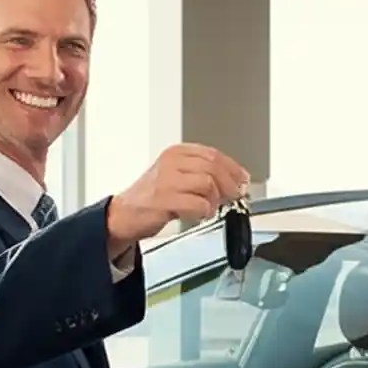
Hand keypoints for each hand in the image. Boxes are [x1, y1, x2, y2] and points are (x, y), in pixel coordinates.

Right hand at [106, 144, 248, 257]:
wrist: (124, 214)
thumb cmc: (153, 197)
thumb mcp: (178, 176)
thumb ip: (204, 174)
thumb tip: (236, 182)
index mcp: (176, 153)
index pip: (214, 154)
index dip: (233, 169)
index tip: (243, 180)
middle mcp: (171, 162)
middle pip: (214, 167)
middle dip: (229, 185)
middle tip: (232, 197)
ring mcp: (166, 180)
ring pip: (208, 184)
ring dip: (214, 200)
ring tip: (207, 207)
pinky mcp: (164, 199)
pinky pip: (198, 204)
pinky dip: (204, 212)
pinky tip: (197, 214)